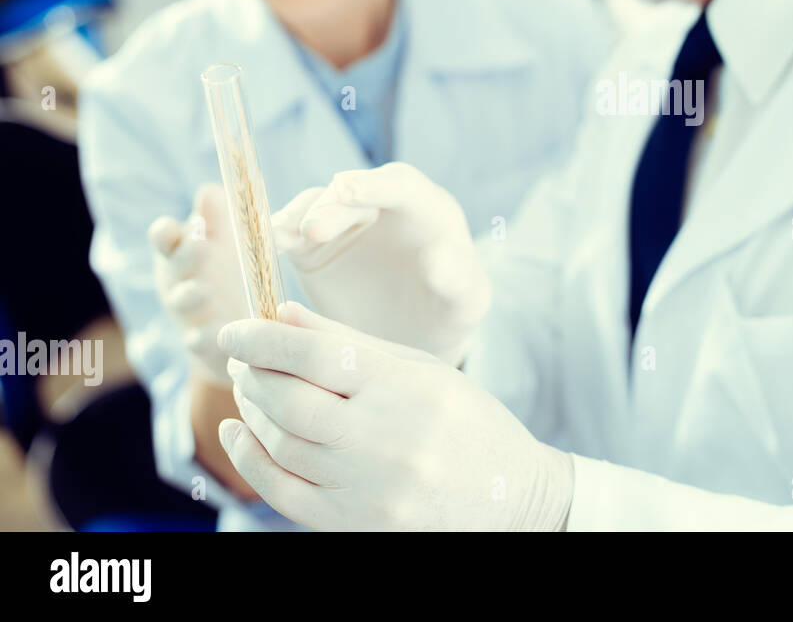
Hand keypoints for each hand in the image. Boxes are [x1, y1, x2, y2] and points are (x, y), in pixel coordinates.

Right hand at [149, 184, 247, 383]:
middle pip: (175, 266)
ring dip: (191, 294)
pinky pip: (197, 341)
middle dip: (186, 256)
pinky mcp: (202, 342)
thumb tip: (209, 190)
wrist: (237, 327)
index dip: (165, 232)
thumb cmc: (226, 273)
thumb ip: (217, 216)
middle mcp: (178, 280)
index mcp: (180, 251)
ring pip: (183, 301)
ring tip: (203, 289)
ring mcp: (188, 312)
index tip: (174, 225)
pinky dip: (203, 336)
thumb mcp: (224, 241)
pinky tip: (212, 333)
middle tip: (201, 246)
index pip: (163, 237)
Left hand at [215, 302, 572, 530]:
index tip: (235, 329)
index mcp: (406, 388)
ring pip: (281, 444)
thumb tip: (281, 315)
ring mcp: (368, 488)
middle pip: (289, 401)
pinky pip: (282, 492)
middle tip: (243, 358)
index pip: (315, 354)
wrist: (510, 498)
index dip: (264, 339)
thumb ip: (348, 341)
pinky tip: (239, 432)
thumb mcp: (421, 368)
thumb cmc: (468, 422)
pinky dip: (250, 459)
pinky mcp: (354, 523)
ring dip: (251, 411)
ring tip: (251, 390)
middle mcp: (386, 439)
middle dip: (253, 373)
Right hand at [271, 162, 488, 365]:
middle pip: (353, 191)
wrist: (413, 340)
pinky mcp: (316, 243)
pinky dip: (282, 232)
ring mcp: (347, 220)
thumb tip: (439, 260)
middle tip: (313, 229)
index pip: (402, 184)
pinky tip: (273, 243)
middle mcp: (384, 205)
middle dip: (332, 206)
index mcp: (427, 209)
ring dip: (300, 217)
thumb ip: (458, 282)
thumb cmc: (447, 314)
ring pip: (316, 203)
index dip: (374, 184)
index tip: (348, 190)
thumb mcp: (464, 304)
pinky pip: (294, 230)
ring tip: (285, 237)